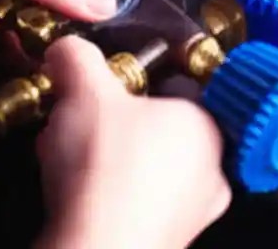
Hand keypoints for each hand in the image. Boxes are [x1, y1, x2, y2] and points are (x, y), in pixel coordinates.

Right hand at [35, 37, 230, 248]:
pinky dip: (105, 195)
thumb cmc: (106, 174)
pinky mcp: (166, 241)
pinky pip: (135, 205)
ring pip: (145, 169)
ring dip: (105, 158)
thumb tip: (68, 48)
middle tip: (83, 121)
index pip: (177, 86)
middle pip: (156, 129)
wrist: (97, 248)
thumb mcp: (85, 91)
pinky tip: (75, 192)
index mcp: (206, 124)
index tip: (109, 86)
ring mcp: (191, 211)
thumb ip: (77, 58)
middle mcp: (210, 170)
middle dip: (113, 123)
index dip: (134, 82)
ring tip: (68, 156)